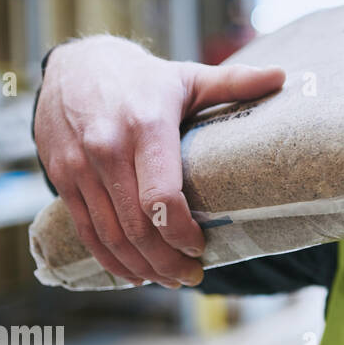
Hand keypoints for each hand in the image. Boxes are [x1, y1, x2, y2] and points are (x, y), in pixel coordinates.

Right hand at [33, 35, 284, 287]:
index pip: (161, 194)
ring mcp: (80, 166)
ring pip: (109, 234)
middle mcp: (108, 149)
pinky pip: (84, 229)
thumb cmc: (140, 77)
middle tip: (193, 276)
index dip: (181, 230)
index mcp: (146, 126)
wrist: (72, 63)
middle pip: (136, 225)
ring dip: (140, 266)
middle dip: (166, 260)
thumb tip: (282, 76)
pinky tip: (132, 274)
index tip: (201, 246)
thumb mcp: (186, 77)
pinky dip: (108, 259)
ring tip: (169, 281)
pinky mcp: (61, 177)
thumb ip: (233, 82)